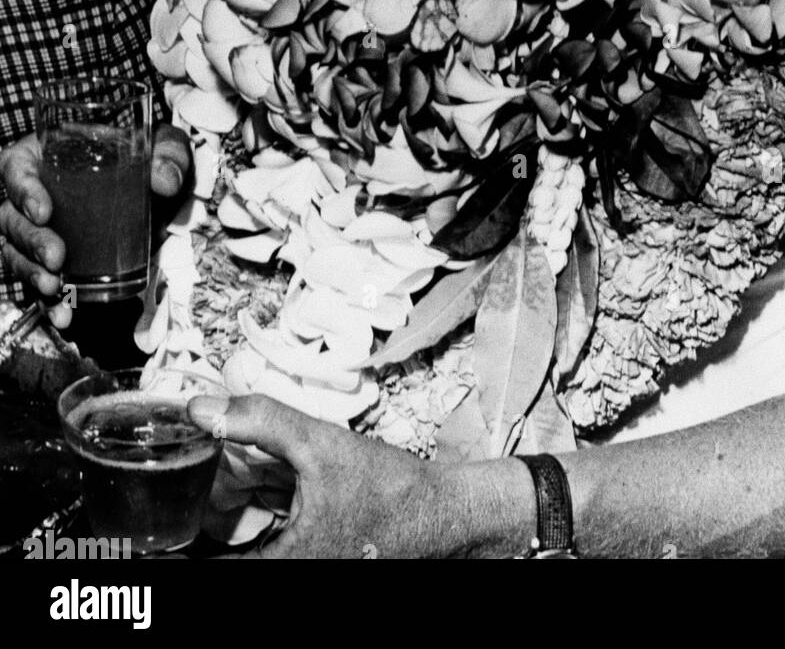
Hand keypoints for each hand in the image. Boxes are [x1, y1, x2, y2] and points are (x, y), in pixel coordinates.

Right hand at [0, 124, 190, 324]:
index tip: (44, 212)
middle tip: (57, 258)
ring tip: (55, 288)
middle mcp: (34, 194)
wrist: (156, 192)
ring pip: (16, 253)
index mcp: (48, 157)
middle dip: (31, 242)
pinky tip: (63, 315)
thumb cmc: (147, 159)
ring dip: (31, 274)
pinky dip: (49, 302)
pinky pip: (40, 282)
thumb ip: (168, 155)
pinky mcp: (53, 262)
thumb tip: (166, 181)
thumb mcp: (162, 146)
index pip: (16, 169)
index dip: (22, 190)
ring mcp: (39, 231)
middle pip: (12, 218)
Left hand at [187, 393, 442, 558]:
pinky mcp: (309, 556)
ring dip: (229, 508)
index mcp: (281, 569)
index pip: (203, 571)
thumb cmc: (392, 492)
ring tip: (221, 467)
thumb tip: (202, 408)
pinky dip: (257, 508)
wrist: (444, 515)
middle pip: (219, 550)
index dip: (168, 549)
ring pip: (241, 542)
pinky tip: (262, 476)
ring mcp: (297, 566)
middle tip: (185, 476)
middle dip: (202, 513)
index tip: (141, 532)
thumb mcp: (323, 446)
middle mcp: (286, 574)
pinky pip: (265, 536)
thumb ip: (262, 422)